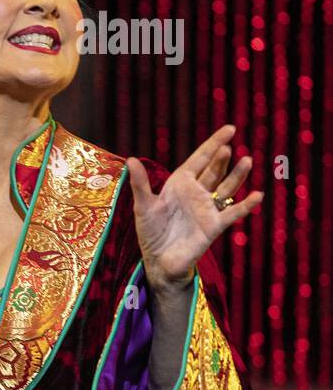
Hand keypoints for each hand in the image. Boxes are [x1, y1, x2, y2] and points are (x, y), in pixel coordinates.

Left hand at [126, 124, 262, 293]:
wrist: (159, 261)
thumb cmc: (150, 232)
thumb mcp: (143, 206)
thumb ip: (140, 184)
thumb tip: (130, 159)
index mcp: (180, 184)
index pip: (199, 159)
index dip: (213, 144)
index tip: (230, 129)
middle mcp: (196, 193)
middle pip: (214, 170)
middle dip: (221, 159)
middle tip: (228, 146)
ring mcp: (207, 208)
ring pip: (226, 187)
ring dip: (237, 176)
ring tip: (247, 160)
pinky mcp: (215, 225)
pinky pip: (233, 212)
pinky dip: (246, 205)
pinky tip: (257, 195)